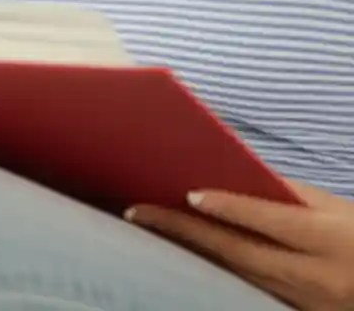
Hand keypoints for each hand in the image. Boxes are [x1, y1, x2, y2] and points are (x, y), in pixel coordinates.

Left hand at [128, 180, 353, 309]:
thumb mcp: (340, 210)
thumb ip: (291, 195)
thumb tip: (234, 175)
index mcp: (330, 240)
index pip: (272, 221)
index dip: (231, 207)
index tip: (189, 193)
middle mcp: (314, 276)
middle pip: (239, 251)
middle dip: (186, 230)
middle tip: (139, 212)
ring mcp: (301, 301)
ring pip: (233, 272)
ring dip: (189, 249)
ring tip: (149, 227)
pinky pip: (242, 286)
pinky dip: (210, 266)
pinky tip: (182, 250)